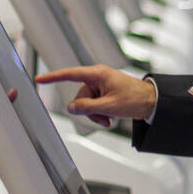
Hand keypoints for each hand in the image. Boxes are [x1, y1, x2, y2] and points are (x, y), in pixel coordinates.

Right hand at [34, 65, 156, 127]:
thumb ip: (87, 107)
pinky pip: (94, 105)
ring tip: (109, 119)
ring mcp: (101, 85)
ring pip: (86, 103)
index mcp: (98, 74)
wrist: (152, 102)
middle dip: (89, 110)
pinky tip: (110, 118)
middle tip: (104, 118)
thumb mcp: (109, 106)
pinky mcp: (104, 92)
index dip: (53, 77)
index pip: (70, 74)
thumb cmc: (135, 99)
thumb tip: (71, 107)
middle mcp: (97, 77)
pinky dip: (99, 113)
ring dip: (96, 114)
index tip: (40, 79)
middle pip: (80, 96)